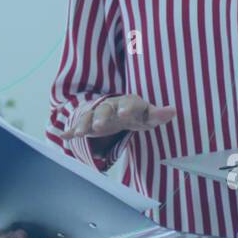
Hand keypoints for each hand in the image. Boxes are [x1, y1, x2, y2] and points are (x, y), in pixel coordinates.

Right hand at [59, 95, 174, 140]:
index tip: (124, 114)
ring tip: (79, 133)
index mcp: (129, 103)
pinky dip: (72, 130)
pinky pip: (79, 125)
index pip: (129, 103)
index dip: (127, 108)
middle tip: (98, 126)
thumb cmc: (136, 115)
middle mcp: (112, 106)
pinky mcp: (88, 122)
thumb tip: (173, 110)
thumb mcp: (148, 116)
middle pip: (106, 109)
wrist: (117, 111)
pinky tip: (65, 135)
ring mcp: (98, 114)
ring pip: (90, 116)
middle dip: (101, 117)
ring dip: (85, 124)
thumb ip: (159, 114)